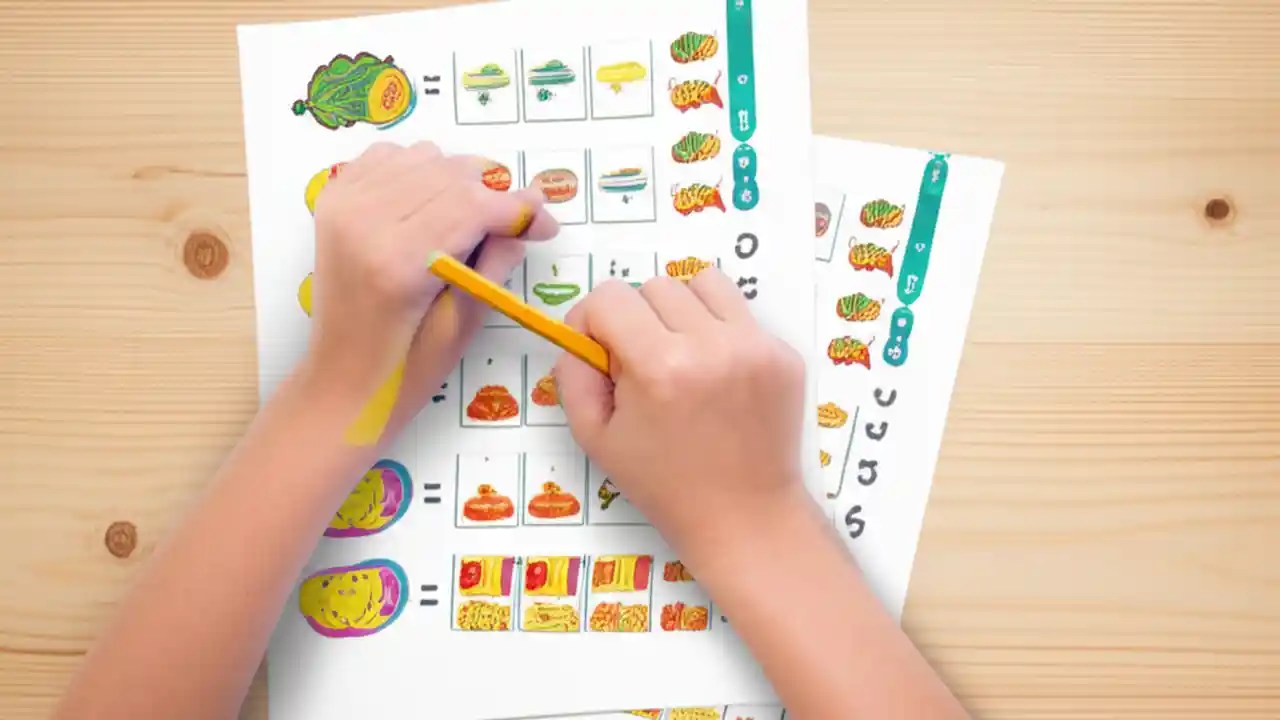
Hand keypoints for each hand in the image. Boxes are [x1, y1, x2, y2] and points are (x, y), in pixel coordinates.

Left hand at [301, 141, 557, 436]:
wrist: (342, 379)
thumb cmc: (407, 368)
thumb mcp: (465, 322)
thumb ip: (496, 260)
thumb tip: (530, 213)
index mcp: (397, 262)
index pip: (473, 206)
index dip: (519, 210)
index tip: (547, 225)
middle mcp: (364, 222)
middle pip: (451, 174)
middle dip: (493, 195)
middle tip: (513, 227)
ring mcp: (343, 206)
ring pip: (425, 157)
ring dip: (457, 182)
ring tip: (468, 220)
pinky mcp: (334, 201)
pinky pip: (390, 157)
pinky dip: (419, 170)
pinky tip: (430, 205)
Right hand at [554, 271, 806, 550]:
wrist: (744, 516)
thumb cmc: (664, 484)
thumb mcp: (595, 438)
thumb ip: (574, 375)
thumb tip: (579, 334)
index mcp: (659, 367)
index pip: (610, 297)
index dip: (592, 320)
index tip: (598, 350)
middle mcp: (711, 345)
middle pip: (654, 286)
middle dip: (637, 319)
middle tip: (643, 364)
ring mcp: (755, 346)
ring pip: (702, 283)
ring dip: (682, 311)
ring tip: (682, 355)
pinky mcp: (783, 354)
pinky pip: (740, 313)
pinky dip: (720, 332)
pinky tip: (718, 376)